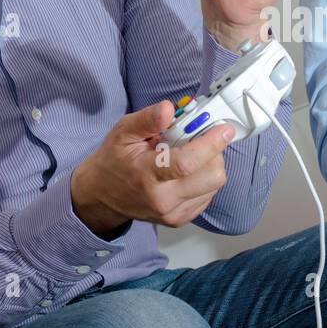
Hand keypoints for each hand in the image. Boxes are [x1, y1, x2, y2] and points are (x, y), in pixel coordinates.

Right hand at [70, 101, 234, 231]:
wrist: (102, 195)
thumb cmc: (115, 160)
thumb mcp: (123, 132)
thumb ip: (147, 119)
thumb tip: (168, 108)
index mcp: (147, 174)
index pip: (187, 163)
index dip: (211, 144)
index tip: (224, 129)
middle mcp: (162, 199)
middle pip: (211, 177)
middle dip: (215, 153)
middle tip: (202, 140)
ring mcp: (172, 213)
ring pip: (214, 186)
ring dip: (210, 165)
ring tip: (189, 156)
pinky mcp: (179, 219)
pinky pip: (207, 196)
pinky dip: (204, 180)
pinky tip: (186, 172)